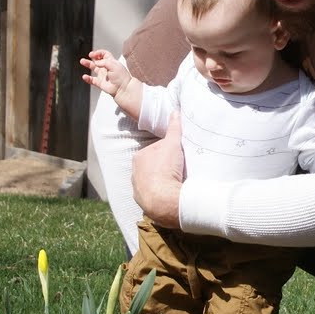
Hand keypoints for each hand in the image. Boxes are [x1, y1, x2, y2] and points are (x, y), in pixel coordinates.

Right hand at [81, 50, 136, 106]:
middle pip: (98, 60)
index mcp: (111, 62)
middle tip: (89, 55)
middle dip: (93, 56)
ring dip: (87, 64)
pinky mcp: (100, 83)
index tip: (94, 54)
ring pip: (93, 68)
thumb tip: (95, 62)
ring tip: (82, 61)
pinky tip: (84, 76)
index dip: (99, 53)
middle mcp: (106, 68)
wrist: (123, 88)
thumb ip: (103, 62)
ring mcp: (103, 75)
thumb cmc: (121, 76)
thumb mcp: (113, 65)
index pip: (104, 54)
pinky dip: (87, 78)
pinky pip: (91, 80)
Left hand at [131, 111, 184, 227]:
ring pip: (152, 180)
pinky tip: (171, 193)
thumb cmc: (165, 169)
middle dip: (164, 166)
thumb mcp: (173, 144)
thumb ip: (173, 128)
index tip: (178, 156)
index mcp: (139, 157)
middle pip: (153, 165)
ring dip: (163, 180)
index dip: (169, 151)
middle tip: (179, 168)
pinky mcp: (144, 202)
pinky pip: (154, 194)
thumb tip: (174, 111)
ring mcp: (138, 188)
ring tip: (176, 182)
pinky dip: (162, 193)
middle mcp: (135, 172)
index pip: (156, 150)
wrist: (163, 199)